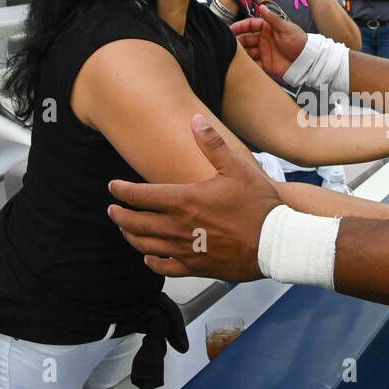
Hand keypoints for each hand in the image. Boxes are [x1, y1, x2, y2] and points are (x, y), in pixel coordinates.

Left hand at [107, 114, 280, 281]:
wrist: (275, 242)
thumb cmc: (258, 205)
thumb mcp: (237, 169)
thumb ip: (212, 144)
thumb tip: (195, 120)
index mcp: (184, 201)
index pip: (140, 195)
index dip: (122, 191)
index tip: (113, 187)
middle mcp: (178, 227)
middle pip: (135, 222)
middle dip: (119, 215)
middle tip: (112, 210)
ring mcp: (185, 250)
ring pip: (145, 245)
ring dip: (131, 236)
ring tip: (125, 229)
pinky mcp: (196, 267)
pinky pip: (164, 267)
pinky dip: (151, 261)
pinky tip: (149, 257)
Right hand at [230, 3, 309, 78]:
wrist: (307, 60)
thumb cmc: (299, 42)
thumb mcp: (286, 29)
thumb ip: (273, 19)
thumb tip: (261, 7)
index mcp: (268, 28)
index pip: (250, 25)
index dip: (240, 26)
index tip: (231, 29)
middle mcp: (263, 39)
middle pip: (246, 39)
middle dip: (238, 41)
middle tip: (230, 43)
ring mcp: (263, 52)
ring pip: (247, 51)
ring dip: (241, 53)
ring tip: (233, 54)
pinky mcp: (265, 64)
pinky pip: (253, 64)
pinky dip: (247, 64)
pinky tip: (242, 64)